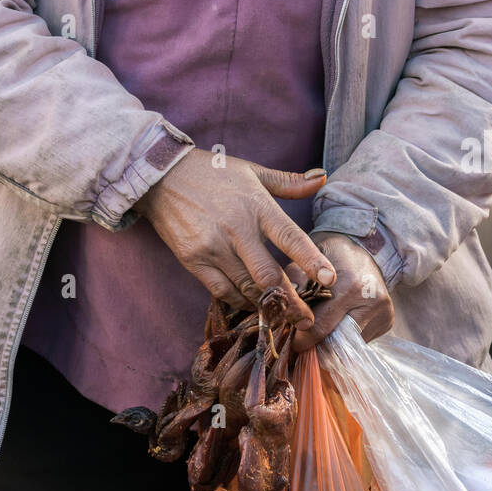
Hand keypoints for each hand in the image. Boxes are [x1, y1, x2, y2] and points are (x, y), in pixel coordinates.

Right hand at [134, 148, 336, 327]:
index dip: (311, 260)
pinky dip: (239, 301)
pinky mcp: (193, 260)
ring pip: (246, 288)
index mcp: (256, 205)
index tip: (330, 279)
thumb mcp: (252, 170)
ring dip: (266, 306)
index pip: (289, 237)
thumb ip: (288, 182)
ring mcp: (213, 247)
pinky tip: (251, 304)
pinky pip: (221, 291)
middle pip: (268, 275)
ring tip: (283, 317)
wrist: (161, 176)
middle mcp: (236, 229)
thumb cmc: (212, 172)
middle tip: (307, 320)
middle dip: (291, 301)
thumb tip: (323, 178)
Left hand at [286, 231, 393, 352]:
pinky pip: (360, 341)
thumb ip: (294, 282)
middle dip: (315, 345)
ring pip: (348, 346)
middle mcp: (371, 302)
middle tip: (300, 343)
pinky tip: (337, 324)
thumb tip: (281, 313)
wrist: (366, 244)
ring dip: (331, 342)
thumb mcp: (307, 259)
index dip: (301, 339)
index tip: (289, 342)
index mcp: (349, 287)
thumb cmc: (331, 251)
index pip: (319, 328)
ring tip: (318, 331)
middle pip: (335, 342)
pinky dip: (345, 337)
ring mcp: (383, 314)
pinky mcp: (388, 322)